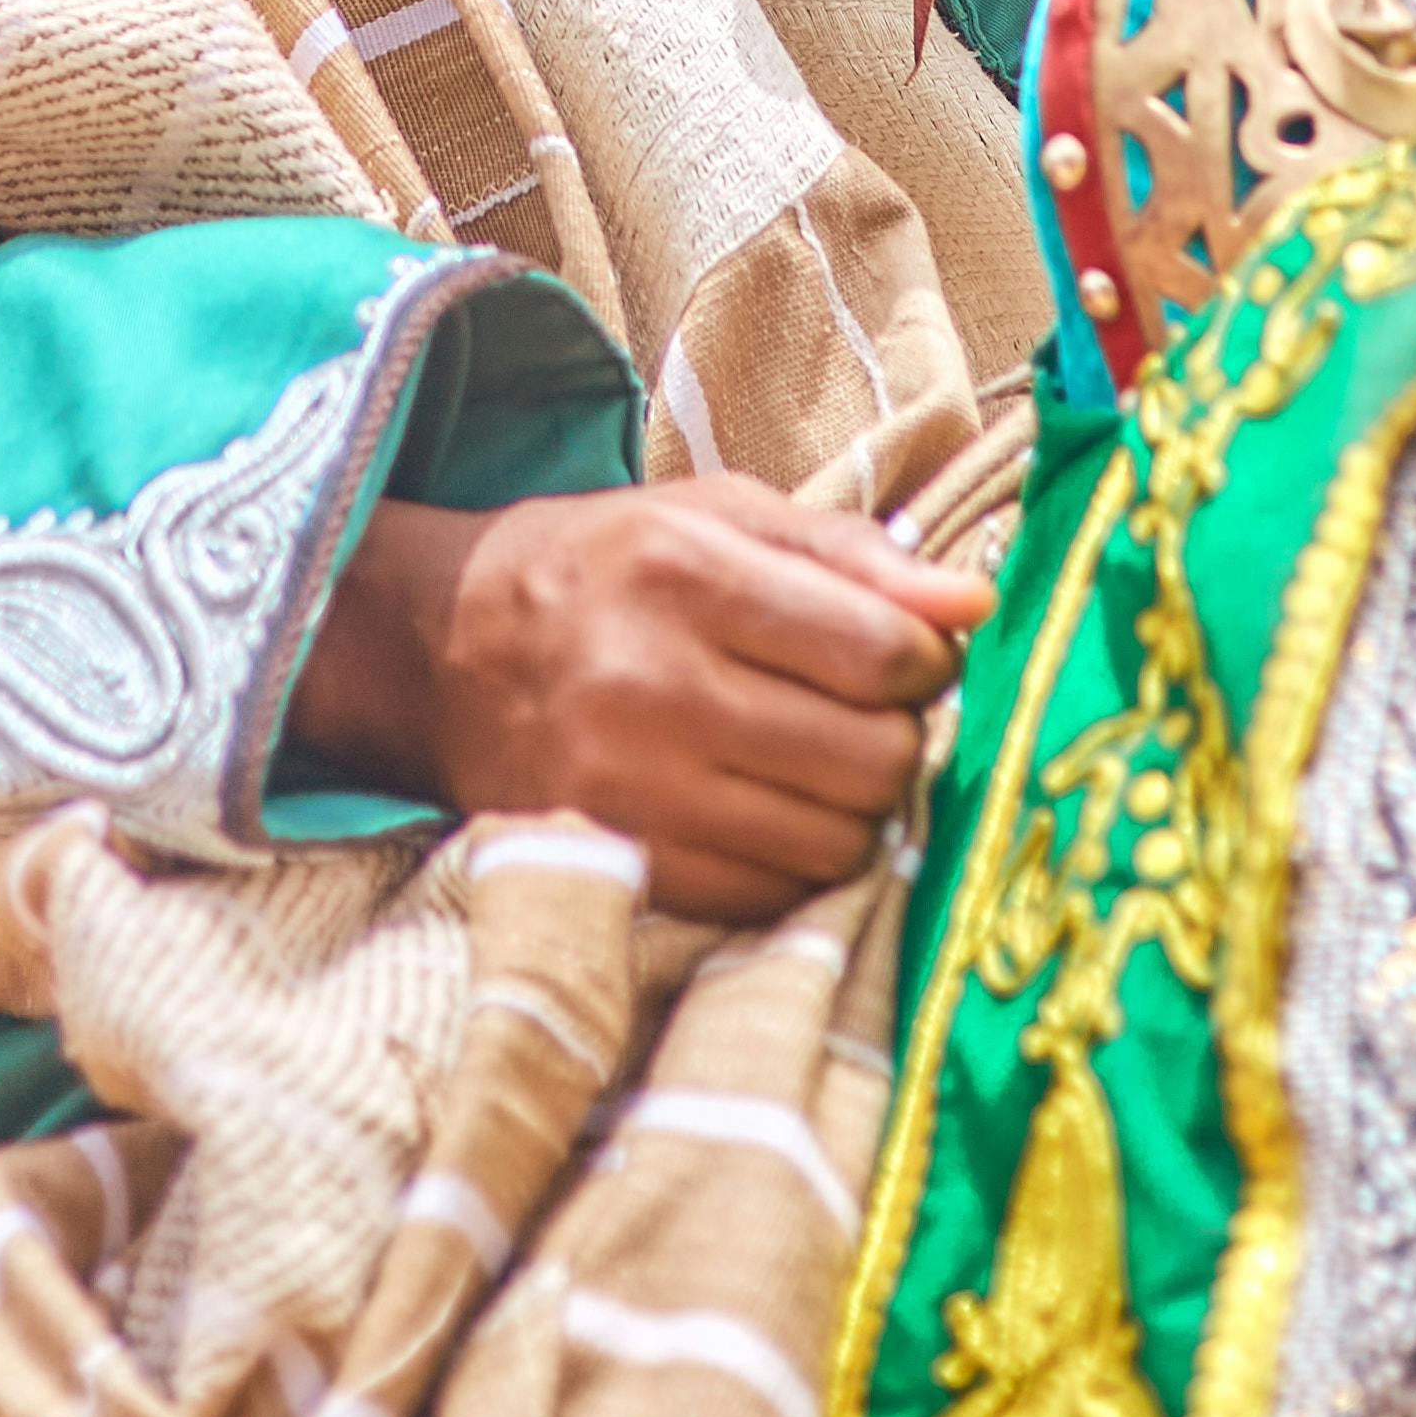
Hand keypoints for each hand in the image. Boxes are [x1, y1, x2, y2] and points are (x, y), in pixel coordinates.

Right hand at [288, 472, 989, 924]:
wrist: (440, 656)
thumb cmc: (604, 570)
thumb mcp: (716, 517)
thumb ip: (851, 555)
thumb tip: (975, 605)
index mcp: (684, 571)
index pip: (881, 649)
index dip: (925, 661)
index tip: (904, 658)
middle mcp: (653, 683)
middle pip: (872, 758)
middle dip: (897, 741)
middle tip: (862, 717)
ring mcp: (631, 788)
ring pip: (834, 843)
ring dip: (854, 811)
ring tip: (815, 765)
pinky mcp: (619, 865)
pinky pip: (769, 899)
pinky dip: (793, 866)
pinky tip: (765, 813)